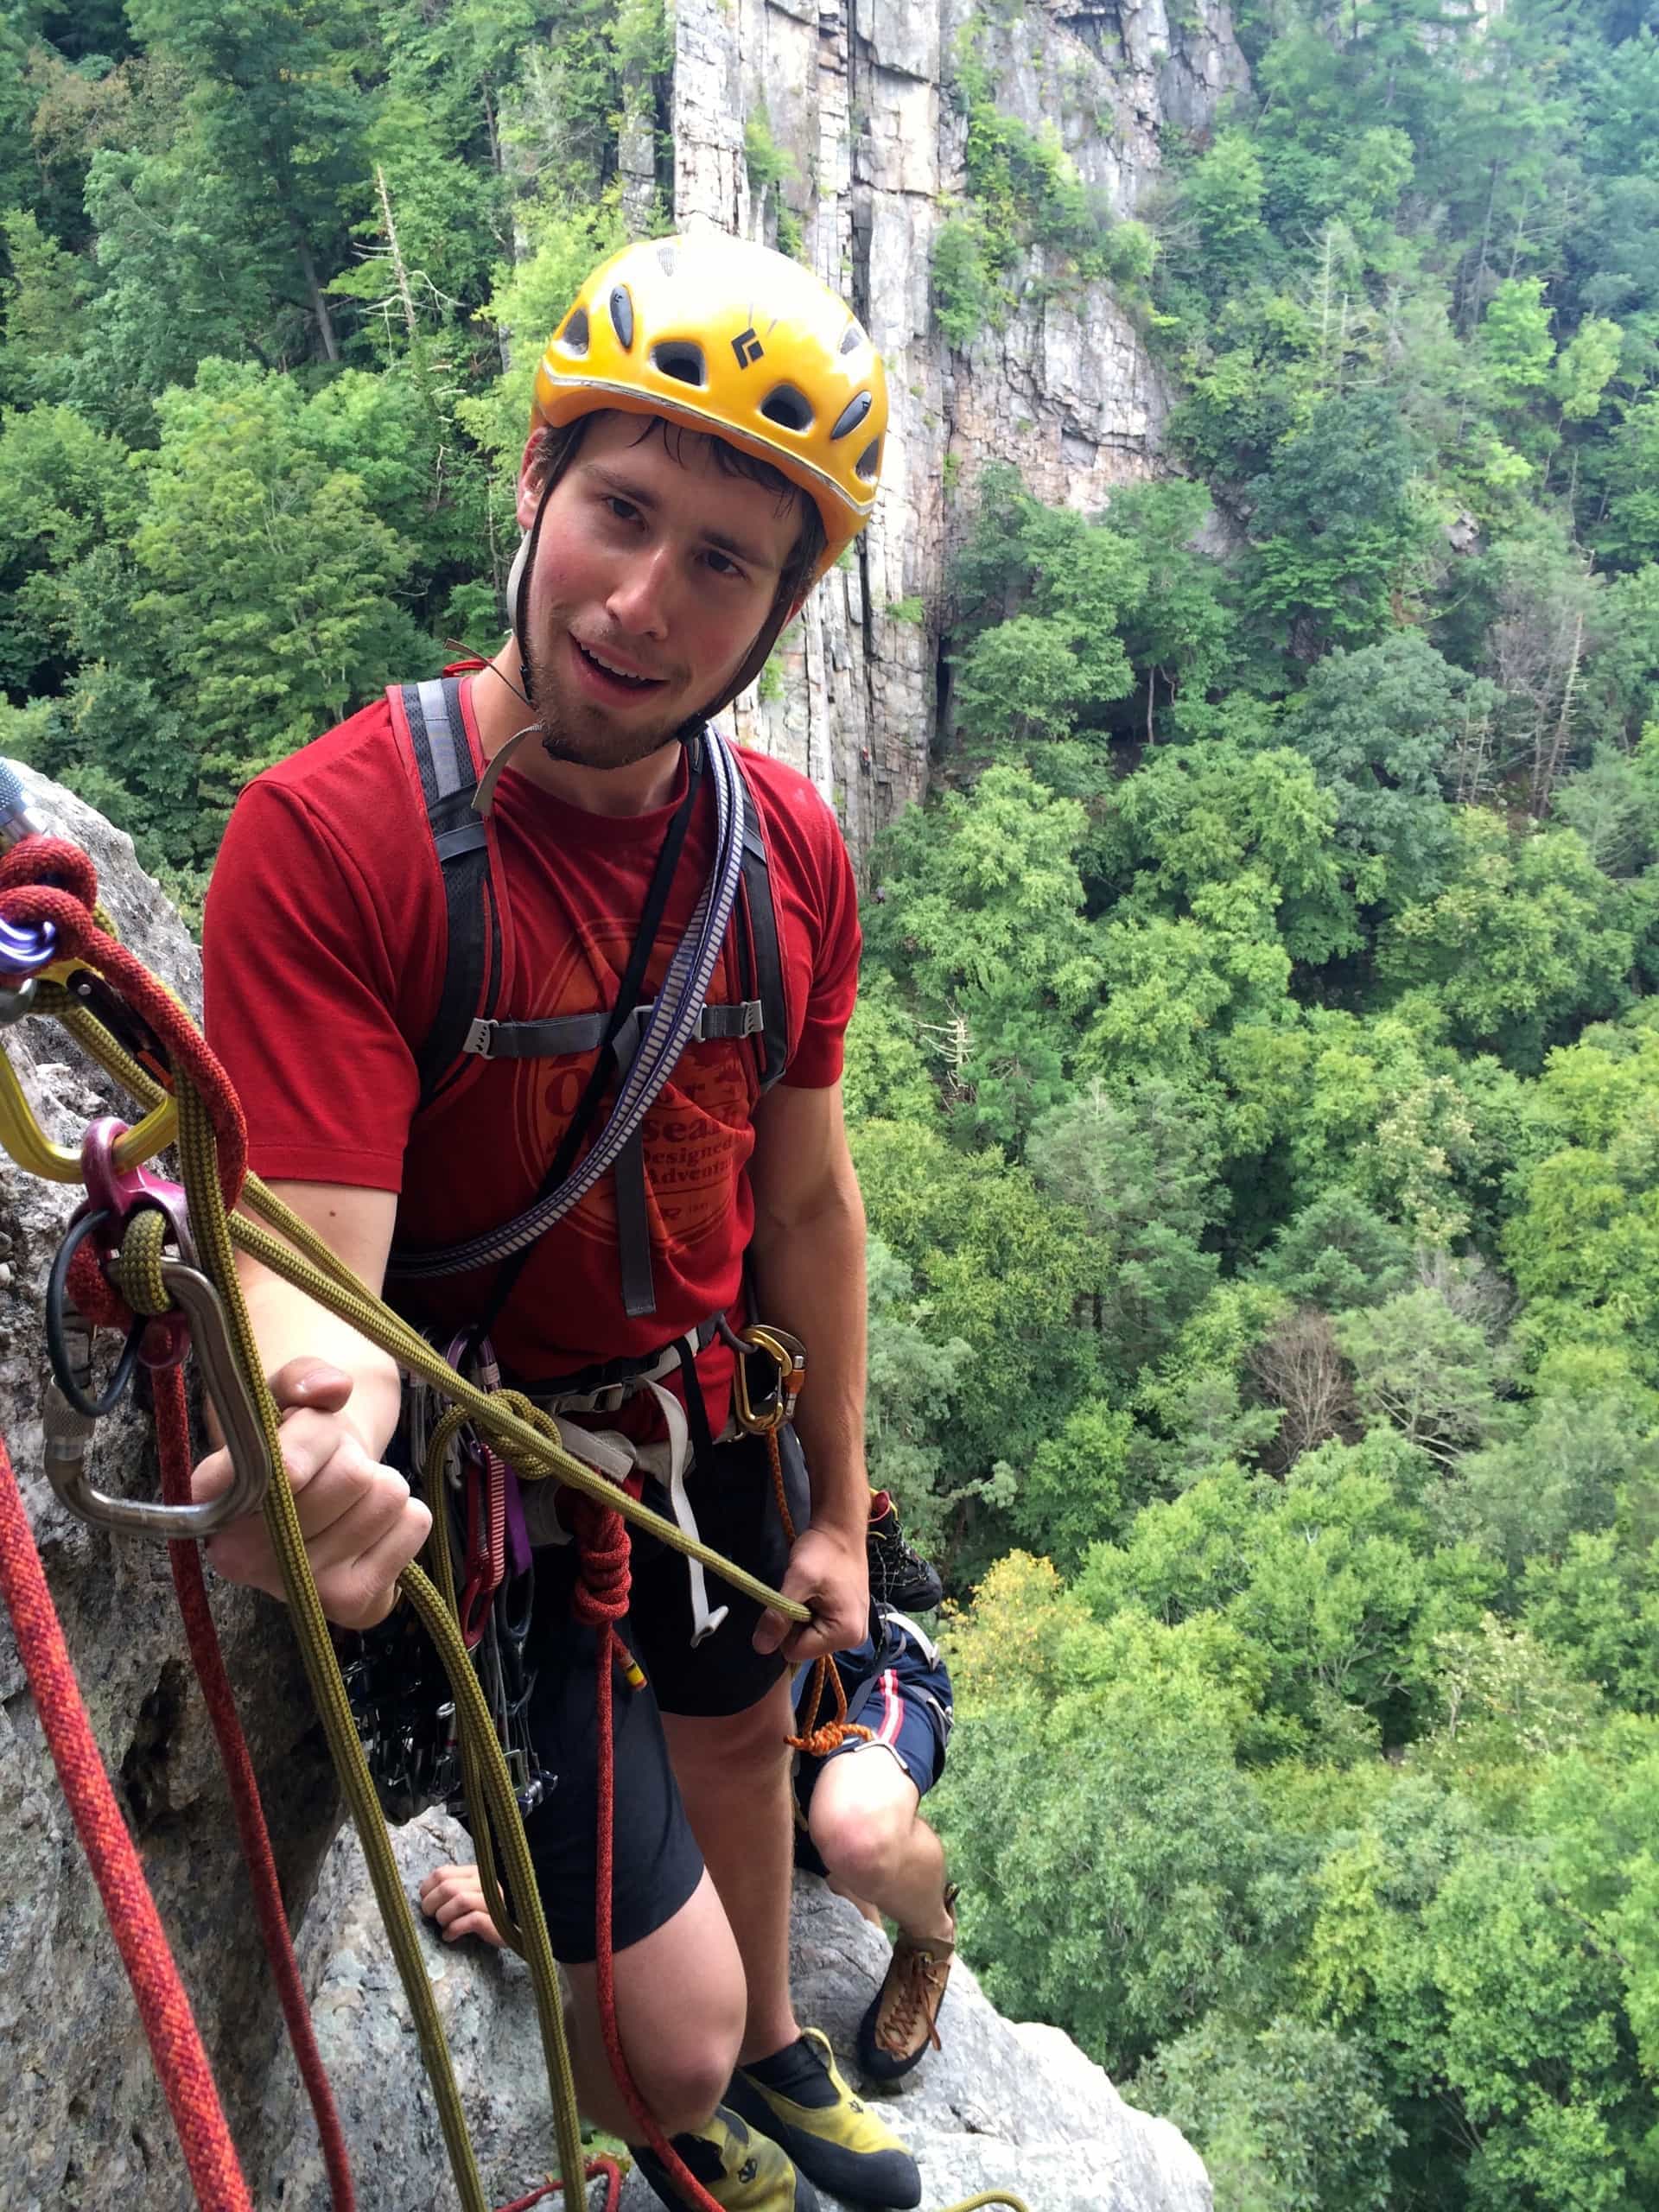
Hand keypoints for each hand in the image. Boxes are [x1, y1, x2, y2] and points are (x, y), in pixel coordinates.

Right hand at [193, 1359, 429, 1630]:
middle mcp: (241, 1557)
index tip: (306, 1435)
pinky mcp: (351, 1607)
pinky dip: (406, 1515)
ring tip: (351, 1496)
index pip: (283, 1466)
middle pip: (349, 1477)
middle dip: (351, 1458)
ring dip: (379, 1484)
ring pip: (386, 1498)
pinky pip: (414, 1527)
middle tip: (333, 1467)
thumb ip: (302, 1377)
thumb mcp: (289, 1393)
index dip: (308, 1445)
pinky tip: (370, 1525)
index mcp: (212, 1499)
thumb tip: (330, 1388)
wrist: (320, 1497)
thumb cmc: (298, 1441)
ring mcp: (297, 1591)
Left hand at [419, 1862, 505, 1948]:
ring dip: (444, 1916)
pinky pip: (470, 1920)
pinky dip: (454, 1929)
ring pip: (460, 1900)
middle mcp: (485, 1883)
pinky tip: (449, 1936)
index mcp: (475, 1872)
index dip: (427, 1888)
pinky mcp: (496, 1920)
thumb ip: (451, 1888)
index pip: (442, 1873)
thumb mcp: (468, 1894)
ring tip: (443, 1925)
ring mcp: (493, 1901)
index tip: (425, 1901)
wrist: (513, 1932)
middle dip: (431, 1904)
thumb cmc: (483, 1913)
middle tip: (431, 1916)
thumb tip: (424, 1894)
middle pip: (448, 1887)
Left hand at [754, 1520, 868, 1664]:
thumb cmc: (823, 1551)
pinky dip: (812, 1611)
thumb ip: (779, 1616)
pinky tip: (819, 1592)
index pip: (796, 1652)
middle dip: (796, 1622)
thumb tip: (760, 1647)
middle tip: (804, 1592)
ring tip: (812, 1590)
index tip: (794, 1599)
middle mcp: (855, 1638)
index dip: (785, 1628)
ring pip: (810, 1637)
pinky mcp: (850, 1620)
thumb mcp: (797, 1581)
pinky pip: (820, 1627)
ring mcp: (854, 1630)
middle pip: (805, 1646)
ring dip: (803, 1616)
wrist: (841, 1529)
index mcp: (846, 1634)